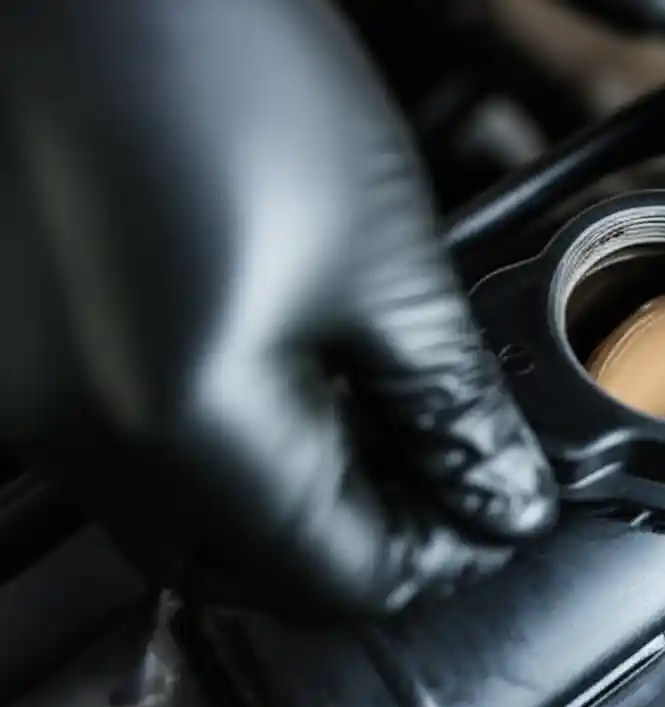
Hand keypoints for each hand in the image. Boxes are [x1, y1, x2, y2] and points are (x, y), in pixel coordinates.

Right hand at [0, 0, 555, 617]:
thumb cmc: (205, 58)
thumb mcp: (378, 250)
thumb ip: (448, 400)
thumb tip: (502, 493)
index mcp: (179, 422)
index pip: (343, 575)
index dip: (446, 551)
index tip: (498, 505)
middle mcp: (83, 438)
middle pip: (265, 564)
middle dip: (380, 525)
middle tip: (456, 465)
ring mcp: (39, 406)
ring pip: (205, 519)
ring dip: (313, 490)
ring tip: (391, 418)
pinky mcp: (30, 363)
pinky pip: (152, 457)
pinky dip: (241, 446)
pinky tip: (302, 384)